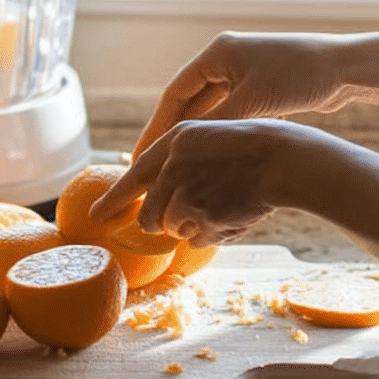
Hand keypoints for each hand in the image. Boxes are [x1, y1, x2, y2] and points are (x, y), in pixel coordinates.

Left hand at [90, 118, 329, 246]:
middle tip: (189, 214)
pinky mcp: (203, 217)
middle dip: (162, 223)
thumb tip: (151, 192)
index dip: (112, 200)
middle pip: (148, 216)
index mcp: (174, 141)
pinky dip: (213, 234)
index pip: (132, 177)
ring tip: (223, 204)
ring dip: (194, 225)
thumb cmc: (252, 148)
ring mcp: (187, 193)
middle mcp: (173, 166)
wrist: (284, 159)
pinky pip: (198, 240)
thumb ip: (177, 160)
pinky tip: (233, 214)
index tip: (95, 217)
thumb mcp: (208, 138)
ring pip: (174, 229)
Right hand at [130, 32, 356, 158]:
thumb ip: (218, 124)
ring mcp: (244, 74)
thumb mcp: (254, 102)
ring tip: (177, 169)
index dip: (156, 125)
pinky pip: (231, 116)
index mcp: (218, 54)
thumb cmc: (301, 76)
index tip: (141, 153)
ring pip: (210, 112)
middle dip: (172, 135)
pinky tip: (210, 161)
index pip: (175, 93)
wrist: (346, 69)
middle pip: (189, 103)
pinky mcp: (261, 89)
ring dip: (196, 138)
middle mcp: (227, 61)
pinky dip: (220, 136)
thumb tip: (184, 151)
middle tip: (152, 168)